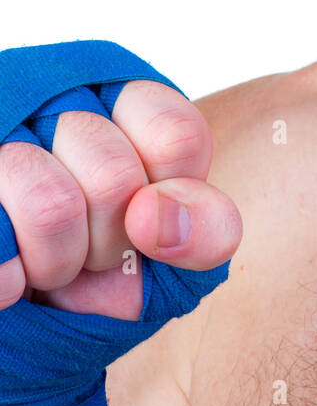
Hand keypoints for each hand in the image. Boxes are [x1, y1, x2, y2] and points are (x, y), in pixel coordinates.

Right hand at [0, 80, 241, 318]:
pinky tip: (12, 270)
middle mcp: (54, 95)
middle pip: (115, 178)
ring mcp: (0, 134)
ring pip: (51, 206)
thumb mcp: (174, 253)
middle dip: (110, 242)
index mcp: (123, 98)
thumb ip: (206, 230)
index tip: (146, 213)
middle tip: (87, 244)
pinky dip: (12, 282)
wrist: (31, 310)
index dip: (168, 200)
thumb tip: (158, 219)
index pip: (176, 137)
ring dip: (57, 263)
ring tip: (45, 257)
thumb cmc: (107, 267)